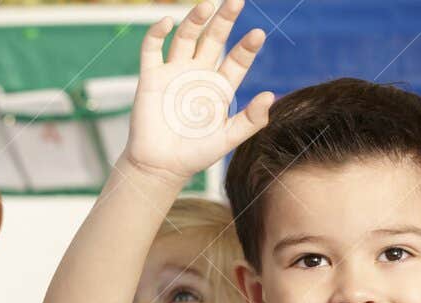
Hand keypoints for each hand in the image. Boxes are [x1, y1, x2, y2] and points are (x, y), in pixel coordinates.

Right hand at [124, 0, 271, 182]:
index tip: (258, 35)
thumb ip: (249, 121)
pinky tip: (167, 22)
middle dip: (225, 20)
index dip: (247, 48)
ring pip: (186, 37)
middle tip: (236, 1)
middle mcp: (198, 74)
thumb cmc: (193, 156)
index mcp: (219, 87)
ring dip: (195, 20)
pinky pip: (152, 50)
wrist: (158, 167)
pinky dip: (156, 34)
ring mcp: (174, 73)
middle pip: (214, 39)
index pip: (237, 60)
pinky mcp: (150, 78)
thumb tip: (269, 96)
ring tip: (206, 5)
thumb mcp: (226, 140)